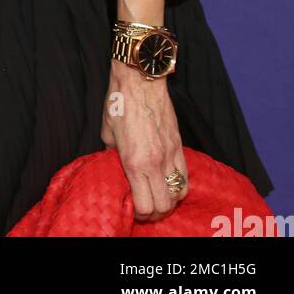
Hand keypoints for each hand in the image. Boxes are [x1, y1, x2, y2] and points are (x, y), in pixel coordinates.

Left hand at [100, 59, 188, 220]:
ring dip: (169, 201)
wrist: (140, 79)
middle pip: (164, 206)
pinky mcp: (179, 145)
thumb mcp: (107, 131)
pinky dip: (179, 185)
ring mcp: (170, 155)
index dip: (139, 214)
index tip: (133, 209)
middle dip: (155, 213)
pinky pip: (186, 176)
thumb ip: (112, 152)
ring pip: (178, 194)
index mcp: (133, 162)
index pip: (144, 206)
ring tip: (159, 196)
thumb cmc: (120, 102)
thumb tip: (115, 162)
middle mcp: (155, 163)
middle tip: (146, 207)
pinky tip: (169, 181)